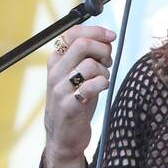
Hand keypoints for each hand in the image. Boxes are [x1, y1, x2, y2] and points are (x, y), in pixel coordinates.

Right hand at [43, 24, 116, 165]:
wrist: (63, 136)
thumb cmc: (75, 101)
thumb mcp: (77, 74)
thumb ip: (88, 56)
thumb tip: (108, 38)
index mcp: (56, 60)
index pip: (73, 33)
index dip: (96, 31)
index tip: (111, 36)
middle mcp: (55, 72)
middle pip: (82, 44)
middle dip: (103, 50)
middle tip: (108, 62)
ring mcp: (60, 88)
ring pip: (90, 65)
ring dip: (104, 71)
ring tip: (102, 80)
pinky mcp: (69, 105)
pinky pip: (92, 85)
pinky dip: (103, 84)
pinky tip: (101, 89)